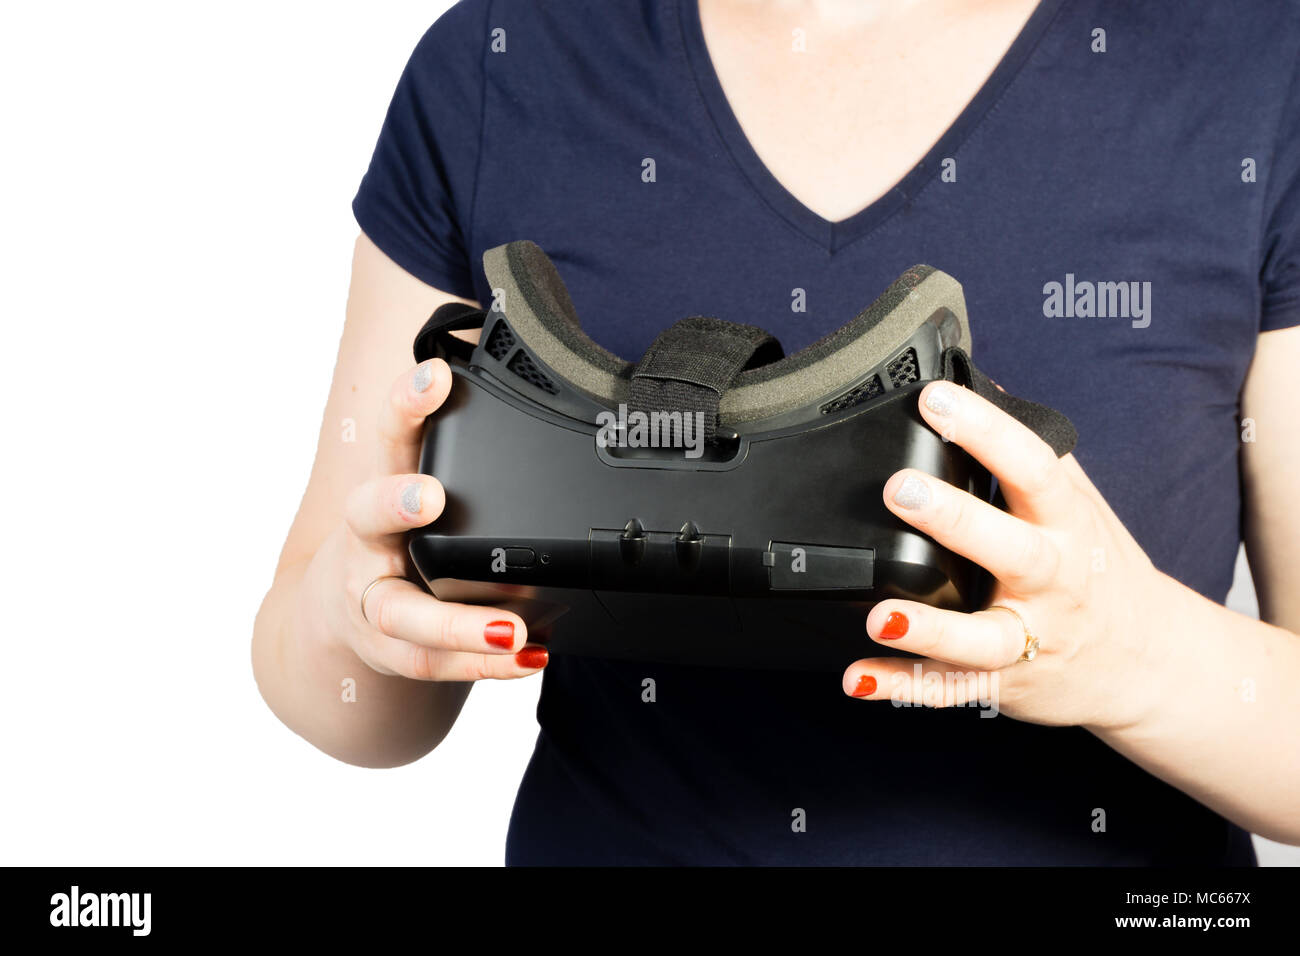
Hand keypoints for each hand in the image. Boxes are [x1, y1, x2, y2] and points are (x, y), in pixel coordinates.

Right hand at [296, 357, 548, 680]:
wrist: (331, 621)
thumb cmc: (390, 541)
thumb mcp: (408, 490)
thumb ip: (452, 450)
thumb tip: (508, 369)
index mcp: (378, 491)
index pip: (387, 436)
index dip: (406, 403)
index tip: (435, 376)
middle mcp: (365, 544)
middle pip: (366, 517)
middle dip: (396, 501)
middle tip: (431, 495)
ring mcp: (370, 602)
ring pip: (402, 614)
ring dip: (457, 621)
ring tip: (511, 626)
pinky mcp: (389, 651)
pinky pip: (432, 664)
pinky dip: (483, 665)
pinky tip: (528, 658)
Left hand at [842, 380, 1172, 729]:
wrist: (1147, 661)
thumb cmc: (1098, 568)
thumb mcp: (1080, 505)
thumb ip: (1034, 453)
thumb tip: (984, 382)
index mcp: (1069, 525)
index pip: (1033, 468)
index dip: (986, 430)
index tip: (936, 399)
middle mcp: (1054, 582)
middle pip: (1011, 550)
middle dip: (956, 520)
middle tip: (900, 489)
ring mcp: (1031, 640)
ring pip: (981, 638)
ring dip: (929, 629)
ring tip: (881, 616)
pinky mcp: (1004, 684)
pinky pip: (949, 689)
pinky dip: (902, 687)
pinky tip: (858, 678)